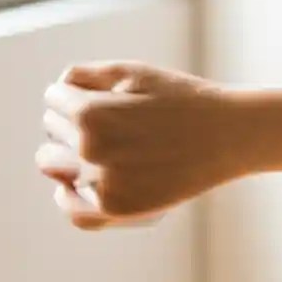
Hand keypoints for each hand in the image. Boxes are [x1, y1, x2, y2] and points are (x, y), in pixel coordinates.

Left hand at [36, 62, 238, 228]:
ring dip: (68, 155)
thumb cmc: (183, 99)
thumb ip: (85, 74)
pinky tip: (78, 187)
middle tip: (114, 125)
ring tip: (100, 152)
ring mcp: (102, 183)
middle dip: (74, 123)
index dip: (79, 94)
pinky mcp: (118, 209)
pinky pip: (72, 210)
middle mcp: (89, 149)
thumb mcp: (135, 71)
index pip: (53, 98)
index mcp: (89, 112)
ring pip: (52, 166)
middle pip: (52, 131)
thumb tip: (56, 89)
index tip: (110, 99)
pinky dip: (68, 196)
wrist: (229, 136)